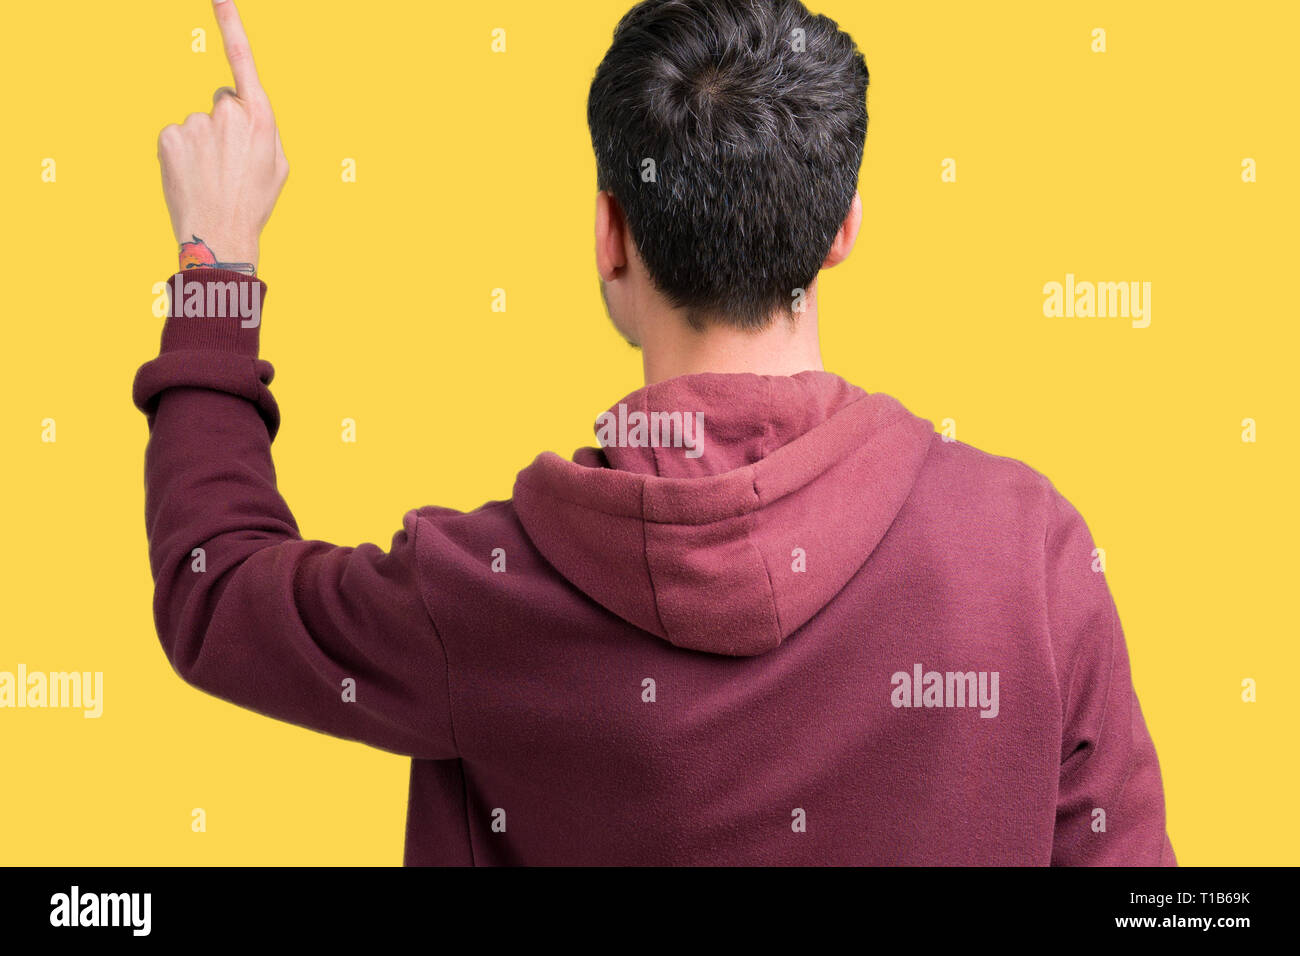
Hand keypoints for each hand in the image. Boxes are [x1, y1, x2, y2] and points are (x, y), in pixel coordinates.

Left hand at [157, 0, 287, 272]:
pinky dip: (181, 153)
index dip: (230, 22)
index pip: (242, 59)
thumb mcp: (278, 165)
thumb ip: (263, 128)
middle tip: (229, 164)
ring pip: (198, 122)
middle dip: (224, 124)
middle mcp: (228, 112)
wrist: (220, 236)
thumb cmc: (254, 202)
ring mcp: (196, 122)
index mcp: (260, 117)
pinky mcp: (170, 136)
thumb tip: (242, 109)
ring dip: (202, 144)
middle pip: (221, 100)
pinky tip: (192, 176)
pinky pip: (176, 135)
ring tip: (211, 177)